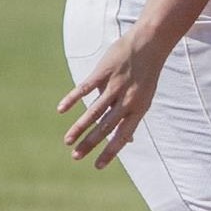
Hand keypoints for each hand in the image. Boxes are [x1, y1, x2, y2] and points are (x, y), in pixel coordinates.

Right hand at [58, 32, 165, 167]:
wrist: (150, 44)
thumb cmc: (145, 74)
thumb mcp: (144, 98)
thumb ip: (130, 117)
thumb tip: (128, 140)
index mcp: (139, 109)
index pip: (122, 136)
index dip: (110, 152)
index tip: (97, 166)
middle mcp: (127, 100)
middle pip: (105, 126)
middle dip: (90, 143)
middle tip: (76, 157)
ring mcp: (115, 86)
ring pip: (93, 111)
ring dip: (79, 127)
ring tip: (68, 141)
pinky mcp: (104, 72)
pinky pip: (85, 88)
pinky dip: (72, 98)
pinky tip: (61, 110)